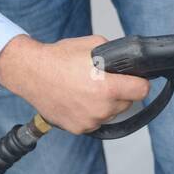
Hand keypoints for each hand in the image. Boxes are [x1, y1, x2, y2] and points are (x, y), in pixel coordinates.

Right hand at [0, 34, 150, 133]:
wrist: (31, 72)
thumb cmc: (59, 58)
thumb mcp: (94, 45)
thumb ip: (115, 54)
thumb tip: (128, 60)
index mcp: (108, 88)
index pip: (142, 91)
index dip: (140, 83)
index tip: (137, 80)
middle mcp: (100, 108)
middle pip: (127, 103)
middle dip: (121, 93)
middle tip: (106, 82)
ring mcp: (89, 120)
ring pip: (111, 113)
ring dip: (107, 104)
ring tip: (89, 89)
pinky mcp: (78, 128)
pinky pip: (95, 121)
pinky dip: (91, 113)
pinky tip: (79, 99)